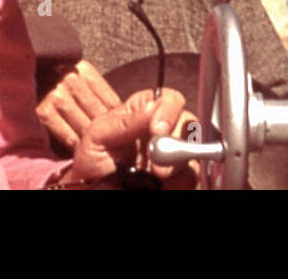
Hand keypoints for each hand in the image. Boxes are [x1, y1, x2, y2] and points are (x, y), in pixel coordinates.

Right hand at [36, 60, 121, 150]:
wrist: (22, 82)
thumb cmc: (53, 85)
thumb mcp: (77, 80)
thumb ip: (96, 93)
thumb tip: (124, 113)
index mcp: (82, 68)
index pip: (111, 101)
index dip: (117, 120)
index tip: (118, 132)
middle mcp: (69, 78)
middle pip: (100, 115)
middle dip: (106, 132)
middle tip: (111, 145)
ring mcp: (56, 95)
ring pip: (87, 127)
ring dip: (92, 141)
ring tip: (97, 150)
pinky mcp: (44, 112)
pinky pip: (69, 137)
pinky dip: (76, 145)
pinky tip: (78, 149)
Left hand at [61, 88, 191, 186]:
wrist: (94, 188)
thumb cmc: (93, 158)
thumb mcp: (98, 135)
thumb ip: (124, 122)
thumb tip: (151, 108)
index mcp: (144, 112)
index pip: (168, 99)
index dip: (169, 110)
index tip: (158, 129)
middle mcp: (163, 130)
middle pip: (188, 122)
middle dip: (176, 139)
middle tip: (157, 157)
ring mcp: (173, 154)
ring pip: (194, 149)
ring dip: (178, 162)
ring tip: (156, 175)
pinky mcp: (177, 177)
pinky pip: (192, 176)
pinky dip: (179, 181)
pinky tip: (161, 184)